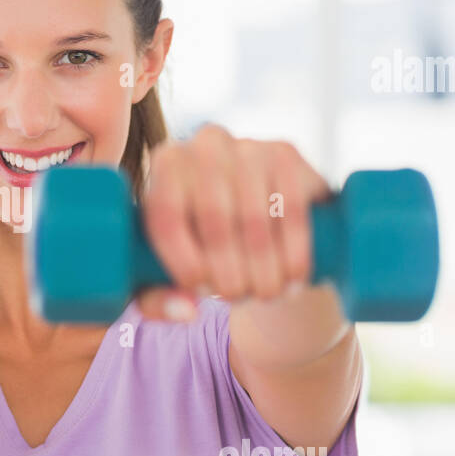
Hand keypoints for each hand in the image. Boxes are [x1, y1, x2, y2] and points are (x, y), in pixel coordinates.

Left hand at [135, 124, 332, 321]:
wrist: (266, 221)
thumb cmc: (205, 251)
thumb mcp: (171, 276)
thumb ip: (160, 301)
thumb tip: (187, 310)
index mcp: (165, 166)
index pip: (166, 215)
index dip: (183, 260)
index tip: (200, 291)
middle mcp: (203, 145)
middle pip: (212, 216)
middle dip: (227, 270)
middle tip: (237, 298)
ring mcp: (247, 145)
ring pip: (253, 217)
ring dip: (263, 268)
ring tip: (265, 294)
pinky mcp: (286, 154)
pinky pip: (291, 209)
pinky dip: (293, 252)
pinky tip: (293, 278)